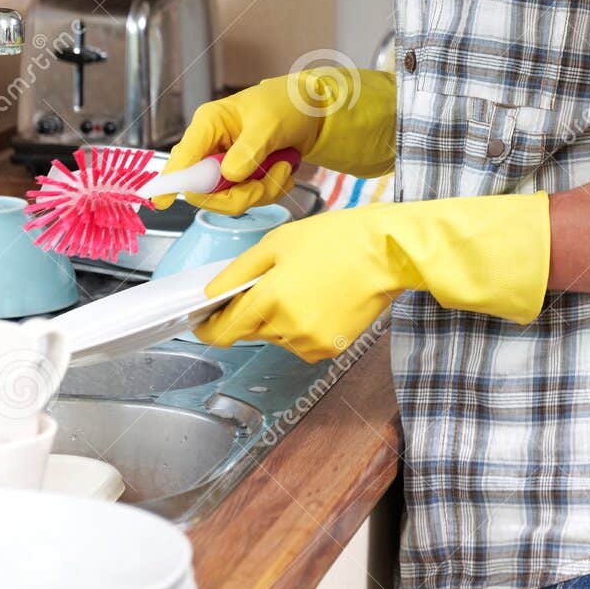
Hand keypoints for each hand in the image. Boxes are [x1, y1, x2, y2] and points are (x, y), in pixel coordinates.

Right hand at [153, 66, 394, 216]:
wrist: (312, 114)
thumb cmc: (287, 105)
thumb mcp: (270, 123)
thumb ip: (248, 150)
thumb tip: (227, 176)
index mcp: (209, 125)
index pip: (182, 158)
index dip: (171, 181)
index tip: (162, 202)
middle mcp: (211, 147)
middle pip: (205, 191)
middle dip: (240, 192)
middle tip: (268, 177)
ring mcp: (225, 165)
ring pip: (230, 199)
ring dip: (262, 189)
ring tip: (282, 166)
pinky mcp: (241, 178)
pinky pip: (249, 199)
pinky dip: (270, 190)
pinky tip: (282, 170)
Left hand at [194, 192, 551, 363]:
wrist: (387, 252)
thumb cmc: (337, 239)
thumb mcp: (278, 243)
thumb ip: (238, 271)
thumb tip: (211, 294)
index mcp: (270, 299)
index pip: (224, 331)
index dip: (207, 329)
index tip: (201, 322)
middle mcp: (288, 328)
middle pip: (250, 332)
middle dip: (249, 312)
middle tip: (268, 282)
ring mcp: (310, 342)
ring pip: (276, 337)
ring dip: (277, 319)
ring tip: (302, 284)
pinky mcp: (330, 349)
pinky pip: (300, 343)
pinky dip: (300, 327)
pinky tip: (318, 300)